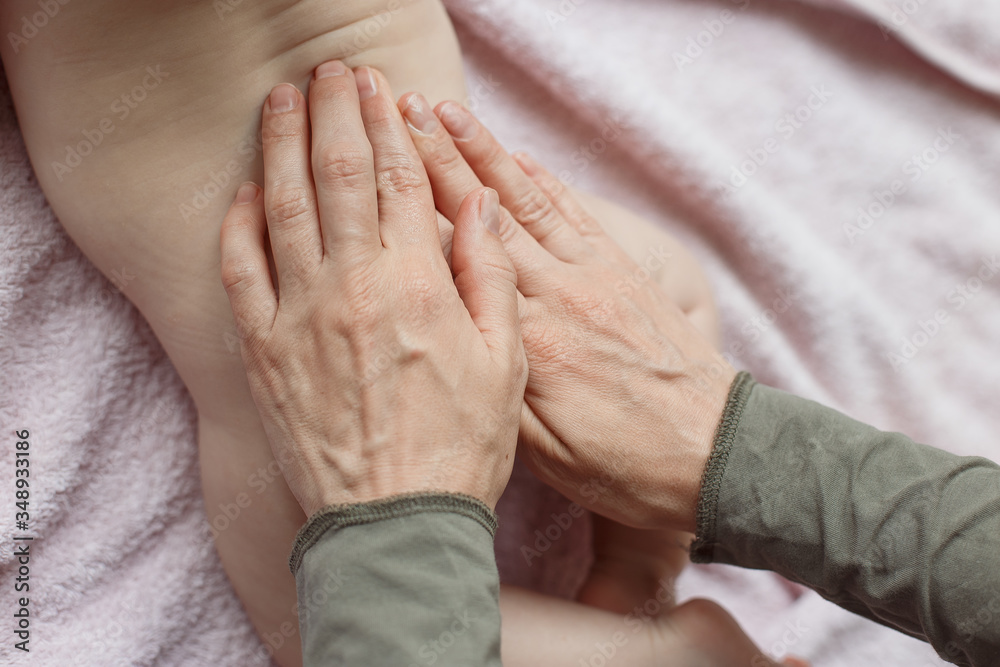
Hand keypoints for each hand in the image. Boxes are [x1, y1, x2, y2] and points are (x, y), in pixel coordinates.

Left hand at [219, 63, 526, 516]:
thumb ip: (489, 276)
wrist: (395, 525)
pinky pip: (239, 271)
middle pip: (338, 174)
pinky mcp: (262, 351)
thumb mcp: (504, 361)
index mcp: (416, 283)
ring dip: (282, 145)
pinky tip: (245, 191)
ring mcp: (299, 315)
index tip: (381, 89)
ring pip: (284, 206)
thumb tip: (476, 208)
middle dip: (335, 112)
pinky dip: (239, 223)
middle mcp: (352, 285)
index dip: (389, 127)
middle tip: (331, 73)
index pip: (399, 181)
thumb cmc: (460, 447)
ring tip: (282, 101)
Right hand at [398, 94, 735, 531]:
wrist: (716, 455)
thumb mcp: (546, 454)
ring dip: (485, 151)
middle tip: (398, 107)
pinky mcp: (622, 273)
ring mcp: (595, 275)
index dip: (415, 205)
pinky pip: (577, 215)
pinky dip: (545, 180)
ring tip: (446, 111)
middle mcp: (560, 293)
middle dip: (438, 156)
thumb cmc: (625, 465)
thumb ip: (495, 392)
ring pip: (528, 201)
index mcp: (531, 341)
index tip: (380, 160)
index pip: (458, 257)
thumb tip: (447, 340)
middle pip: (487, 212)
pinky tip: (519, 155)